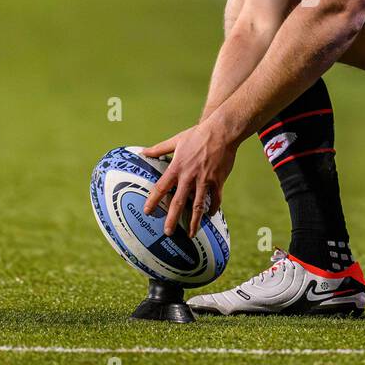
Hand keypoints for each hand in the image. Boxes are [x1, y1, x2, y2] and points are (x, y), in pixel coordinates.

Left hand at [141, 120, 236, 237]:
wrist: (221, 131)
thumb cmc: (198, 134)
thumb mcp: (177, 140)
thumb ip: (159, 149)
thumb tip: (143, 151)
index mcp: (177, 167)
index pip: (161, 187)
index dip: (153, 200)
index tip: (147, 211)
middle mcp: (189, 176)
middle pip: (178, 202)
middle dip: (172, 219)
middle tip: (167, 232)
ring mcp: (204, 180)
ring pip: (198, 205)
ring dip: (194, 221)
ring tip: (192, 233)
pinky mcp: (217, 181)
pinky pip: (215, 199)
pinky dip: (213, 208)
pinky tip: (210, 215)